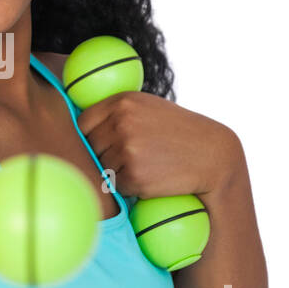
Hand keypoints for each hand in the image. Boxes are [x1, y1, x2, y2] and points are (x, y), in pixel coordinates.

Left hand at [75, 91, 243, 199]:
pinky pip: (116, 184)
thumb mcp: (146, 109)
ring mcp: (127, 148)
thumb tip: (76, 125)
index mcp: (122, 101)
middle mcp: (121, 121)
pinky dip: (128, 185)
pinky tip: (151, 177)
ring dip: (117, 171)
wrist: (212, 155)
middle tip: (134, 156)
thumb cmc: (176, 133)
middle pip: (89, 146)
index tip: (107, 143)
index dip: (91, 136)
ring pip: (101, 167)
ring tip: (146, 164)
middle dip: (104, 155)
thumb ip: (116, 113)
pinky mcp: (134, 175)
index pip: (82, 122)